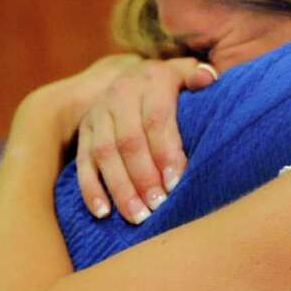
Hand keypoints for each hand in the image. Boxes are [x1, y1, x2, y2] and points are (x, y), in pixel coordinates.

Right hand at [73, 56, 216, 223]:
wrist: (133, 73)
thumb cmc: (173, 84)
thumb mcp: (187, 73)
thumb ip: (199, 76)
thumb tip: (207, 79)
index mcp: (151, 79)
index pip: (156, 119)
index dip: (165, 152)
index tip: (176, 182)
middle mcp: (120, 94)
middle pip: (129, 140)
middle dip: (144, 177)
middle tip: (158, 206)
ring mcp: (98, 113)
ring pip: (105, 154)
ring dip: (120, 188)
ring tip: (138, 216)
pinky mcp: (83, 132)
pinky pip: (83, 163)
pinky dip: (91, 190)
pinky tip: (104, 213)